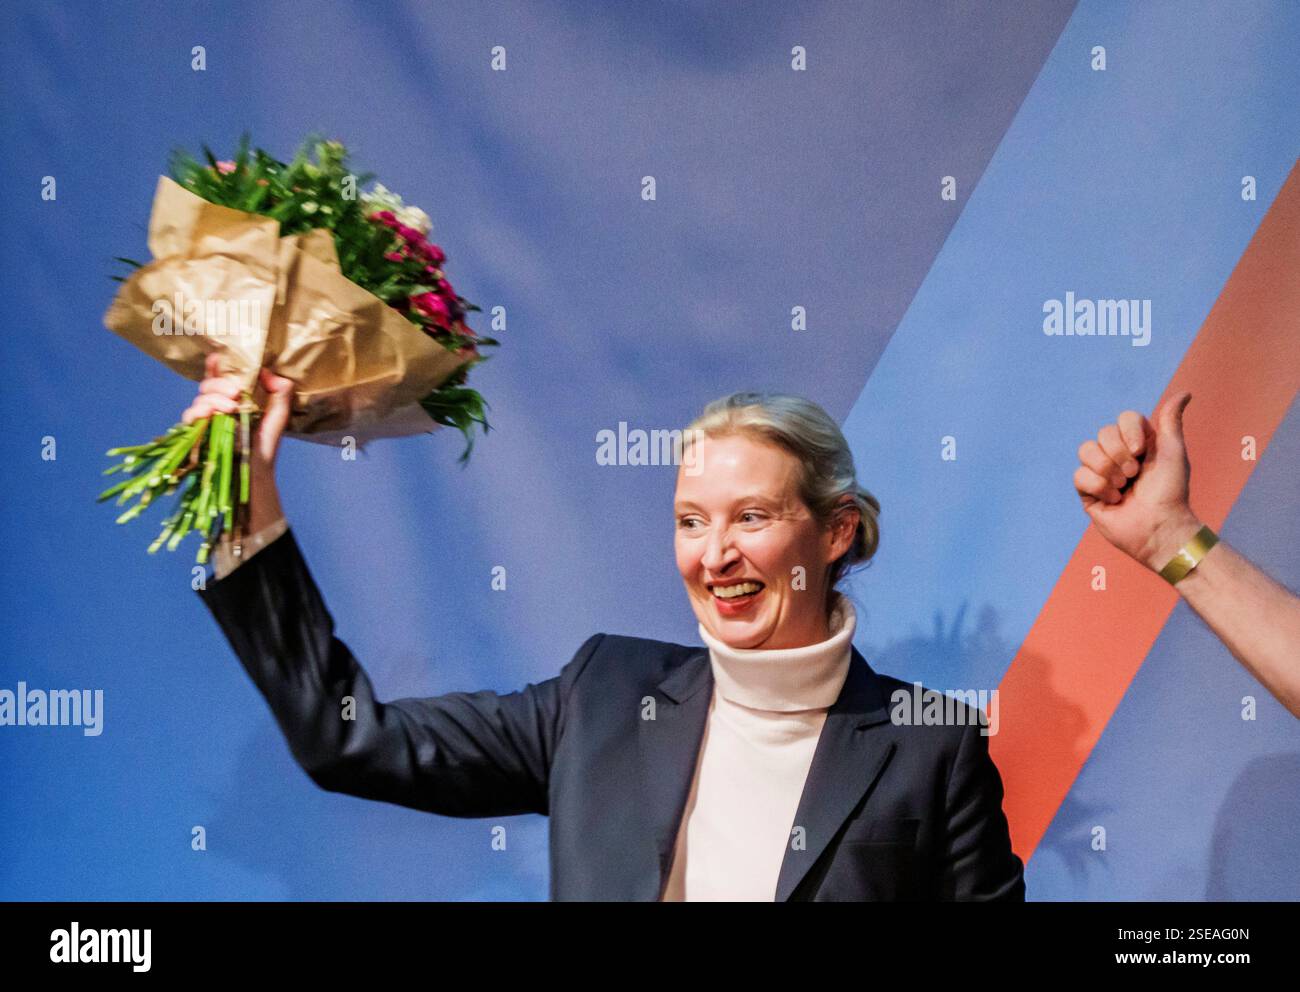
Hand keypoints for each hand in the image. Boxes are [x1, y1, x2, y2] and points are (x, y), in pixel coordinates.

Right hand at [182, 353, 295, 469]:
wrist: (255, 472)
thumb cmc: (266, 445)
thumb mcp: (278, 415)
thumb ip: (280, 391)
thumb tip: (266, 371)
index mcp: (234, 399)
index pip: (220, 376)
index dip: (216, 365)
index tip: (217, 357)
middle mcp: (217, 406)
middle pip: (208, 384)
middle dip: (220, 384)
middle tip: (236, 393)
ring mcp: (206, 418)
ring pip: (200, 397)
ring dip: (214, 398)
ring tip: (231, 408)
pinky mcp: (196, 432)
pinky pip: (190, 415)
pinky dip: (199, 410)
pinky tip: (211, 414)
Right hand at [1073, 391, 1202, 571]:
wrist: (1159, 526)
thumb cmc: (1172, 491)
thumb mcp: (1173, 451)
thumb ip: (1171, 421)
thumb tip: (1185, 393)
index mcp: (1138, 443)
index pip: (1123, 419)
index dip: (1129, 432)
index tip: (1143, 450)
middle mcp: (1118, 455)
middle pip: (1102, 434)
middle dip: (1120, 456)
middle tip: (1135, 475)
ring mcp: (1101, 473)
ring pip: (1086, 451)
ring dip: (1108, 472)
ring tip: (1123, 489)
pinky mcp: (1087, 492)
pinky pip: (1080, 475)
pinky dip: (1099, 488)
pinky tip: (1114, 500)